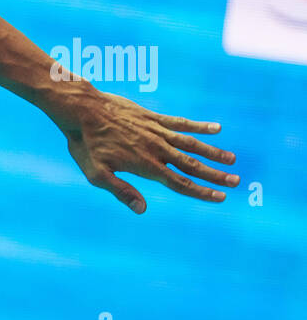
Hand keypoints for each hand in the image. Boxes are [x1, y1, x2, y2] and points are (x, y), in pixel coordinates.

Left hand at [48, 89, 238, 212]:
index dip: (202, 192)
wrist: (82, 110)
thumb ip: (121, 191)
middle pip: (192, 165)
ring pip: (192, 144)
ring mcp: (157, 131)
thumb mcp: (96, 174)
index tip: (221, 198)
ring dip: (213, 152)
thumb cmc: (85, 144)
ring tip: (232, 159)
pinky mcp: (153, 117)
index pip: (180, 183)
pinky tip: (216, 128)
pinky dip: (199, 126)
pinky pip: (181, 122)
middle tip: (236, 182)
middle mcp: (156, 149)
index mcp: (145, 165)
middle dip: (215, 175)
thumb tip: (142, 209)